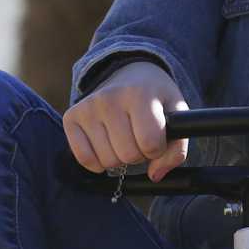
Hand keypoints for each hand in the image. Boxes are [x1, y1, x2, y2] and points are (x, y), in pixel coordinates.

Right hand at [62, 59, 189, 181]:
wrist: (129, 73)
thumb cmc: (155, 100)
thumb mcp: (177, 116)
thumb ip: (177, 149)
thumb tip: (155, 175)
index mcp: (139, 94)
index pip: (150, 144)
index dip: (158, 149)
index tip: (156, 137)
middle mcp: (110, 98)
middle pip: (128, 155)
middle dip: (138, 154)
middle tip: (138, 138)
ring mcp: (88, 107)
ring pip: (107, 161)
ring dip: (119, 158)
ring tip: (123, 138)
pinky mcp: (71, 117)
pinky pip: (84, 159)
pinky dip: (97, 162)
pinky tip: (105, 146)